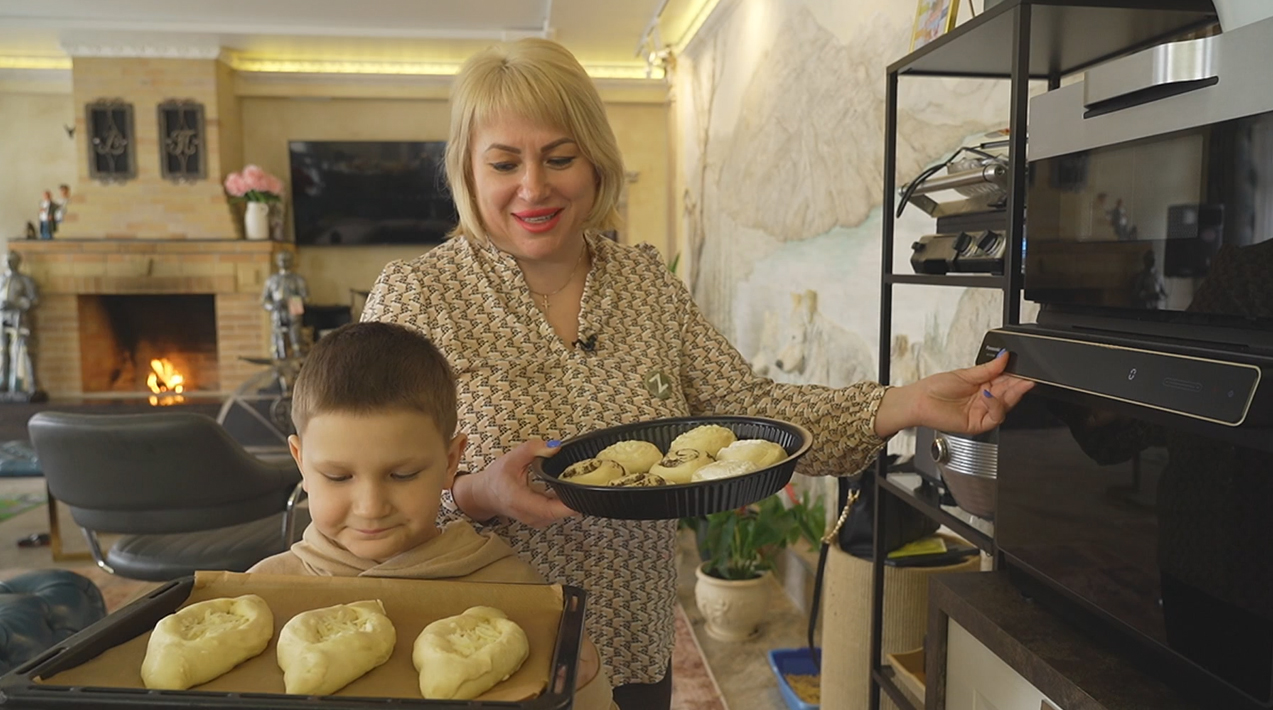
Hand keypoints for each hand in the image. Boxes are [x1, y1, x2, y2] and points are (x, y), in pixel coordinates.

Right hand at [451, 439, 579, 527]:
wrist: (485, 494)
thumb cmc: (496, 478)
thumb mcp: (512, 458)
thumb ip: (533, 449)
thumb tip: (555, 447)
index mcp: (520, 501)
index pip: (549, 509)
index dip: (569, 503)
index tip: (583, 491)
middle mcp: (530, 515)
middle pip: (561, 512)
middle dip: (576, 496)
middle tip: (588, 479)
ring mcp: (536, 520)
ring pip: (561, 513)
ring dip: (572, 498)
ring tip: (580, 481)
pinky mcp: (540, 519)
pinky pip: (558, 512)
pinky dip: (566, 501)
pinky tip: (570, 488)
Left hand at [875, 351, 1034, 437]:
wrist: (920, 401)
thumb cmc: (935, 388)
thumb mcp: (965, 373)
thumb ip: (988, 368)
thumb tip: (1004, 356)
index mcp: (982, 386)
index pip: (1005, 381)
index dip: (1016, 377)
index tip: (1025, 370)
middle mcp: (984, 400)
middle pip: (1008, 394)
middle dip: (1019, 385)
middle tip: (1027, 378)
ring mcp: (981, 412)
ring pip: (1005, 406)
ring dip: (1012, 394)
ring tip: (1016, 383)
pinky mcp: (977, 424)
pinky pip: (995, 416)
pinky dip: (995, 405)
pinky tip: (990, 395)